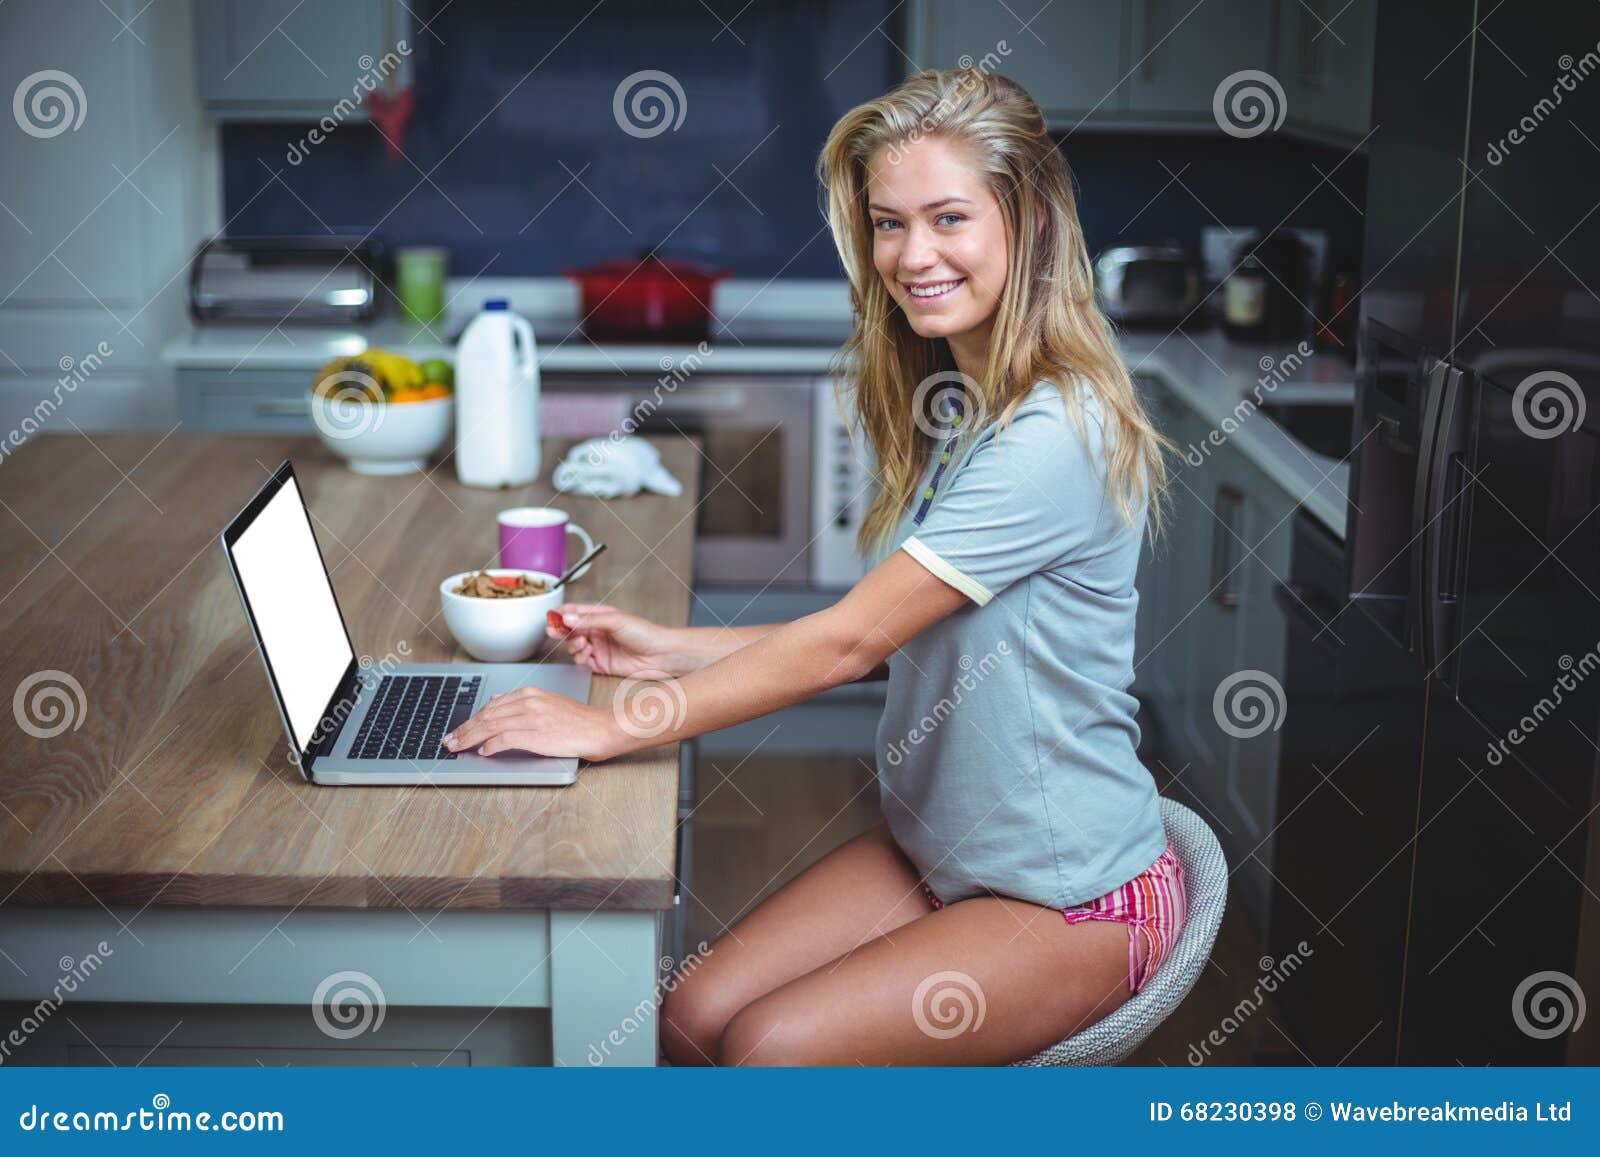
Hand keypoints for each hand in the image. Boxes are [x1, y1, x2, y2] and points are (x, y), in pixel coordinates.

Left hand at [442, 687, 623, 760]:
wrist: (600, 728)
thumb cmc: (579, 721)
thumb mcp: (548, 704)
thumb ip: (523, 704)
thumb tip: (496, 705)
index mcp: (530, 692)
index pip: (492, 705)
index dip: (472, 718)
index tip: (460, 728)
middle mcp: (528, 701)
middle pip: (487, 715)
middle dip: (465, 729)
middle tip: (449, 740)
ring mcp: (531, 717)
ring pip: (490, 726)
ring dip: (470, 738)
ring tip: (457, 747)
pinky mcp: (535, 733)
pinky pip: (504, 739)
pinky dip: (490, 746)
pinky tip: (484, 752)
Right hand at [546, 603, 693, 677]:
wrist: (661, 655)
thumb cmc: (646, 633)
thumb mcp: (616, 621)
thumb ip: (590, 620)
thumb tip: (568, 618)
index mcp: (601, 616)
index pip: (575, 612)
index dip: (561, 614)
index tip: (550, 617)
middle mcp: (598, 631)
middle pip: (571, 630)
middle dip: (562, 631)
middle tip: (553, 631)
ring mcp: (598, 648)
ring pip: (574, 646)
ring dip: (573, 645)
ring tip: (582, 645)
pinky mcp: (600, 664)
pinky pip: (582, 661)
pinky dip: (580, 659)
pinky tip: (585, 655)